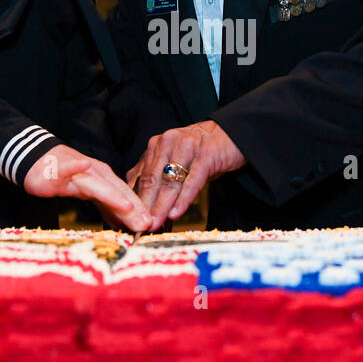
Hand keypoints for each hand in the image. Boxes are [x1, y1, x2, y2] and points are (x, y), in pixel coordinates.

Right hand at [24, 144, 151, 232]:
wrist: (38, 159)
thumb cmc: (66, 177)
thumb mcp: (90, 193)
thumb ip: (107, 206)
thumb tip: (125, 223)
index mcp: (105, 179)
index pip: (126, 195)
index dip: (139, 210)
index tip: (152, 226)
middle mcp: (95, 174)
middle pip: (117, 191)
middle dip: (133, 208)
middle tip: (146, 224)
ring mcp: (78, 171)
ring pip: (97, 184)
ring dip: (112, 194)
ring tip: (126, 206)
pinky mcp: (58, 171)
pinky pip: (67, 168)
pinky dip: (75, 166)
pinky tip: (82, 165)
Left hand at [127, 121, 244, 230]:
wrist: (232, 134)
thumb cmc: (202, 153)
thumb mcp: (175, 161)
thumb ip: (157, 176)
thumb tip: (139, 204)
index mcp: (157, 146)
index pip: (140, 176)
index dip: (134, 201)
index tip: (130, 220)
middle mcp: (168, 143)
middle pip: (152, 180)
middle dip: (145, 206)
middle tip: (140, 227)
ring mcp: (187, 147)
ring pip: (170, 181)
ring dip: (162, 206)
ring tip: (156, 224)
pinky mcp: (206, 154)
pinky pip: (192, 180)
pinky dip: (183, 198)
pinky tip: (176, 213)